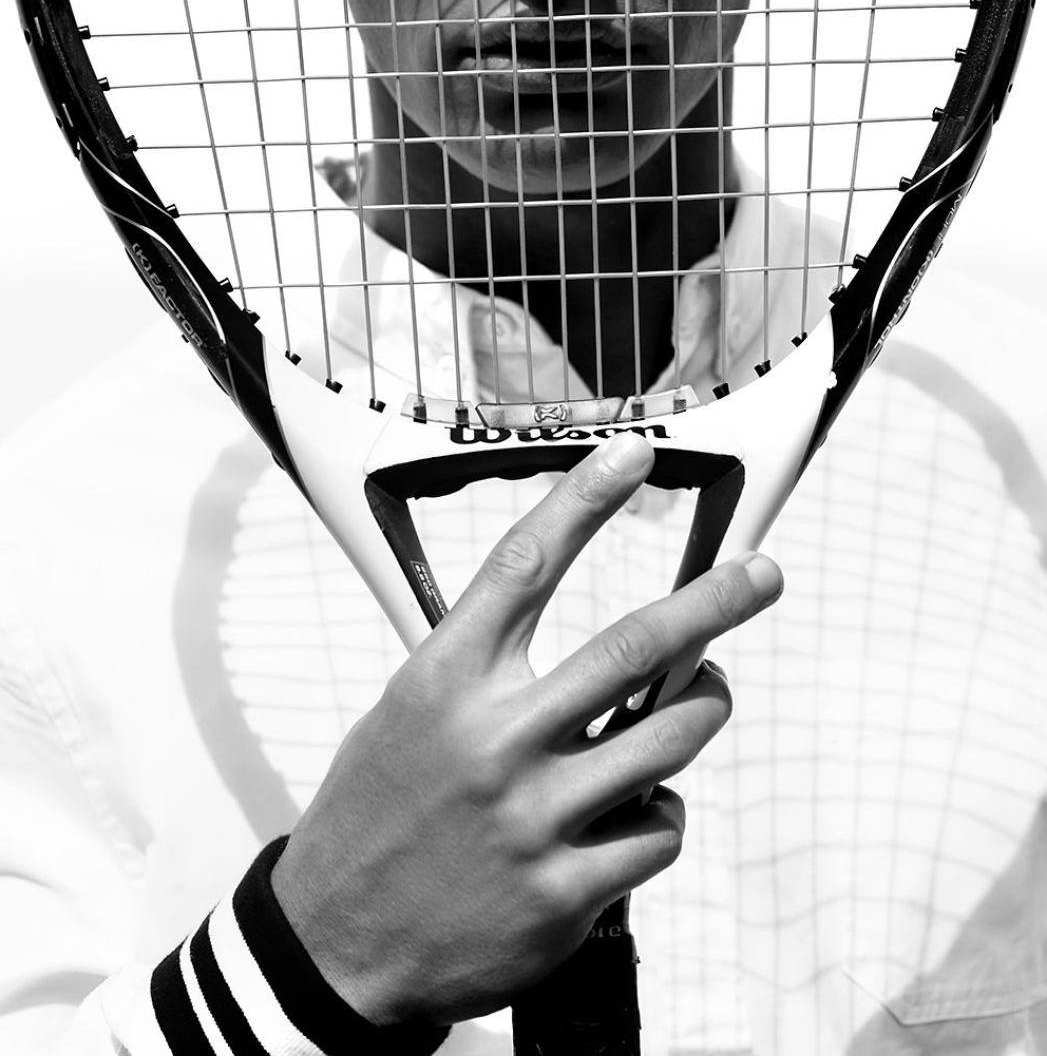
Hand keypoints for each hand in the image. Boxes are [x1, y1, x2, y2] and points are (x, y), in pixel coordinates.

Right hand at [271, 431, 782, 1027]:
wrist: (336, 944)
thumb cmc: (381, 811)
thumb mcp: (409, 714)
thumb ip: (492, 673)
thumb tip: (603, 648)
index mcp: (444, 681)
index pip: (524, 563)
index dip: (584, 498)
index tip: (634, 452)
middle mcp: (492, 740)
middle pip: (629, 647)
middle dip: (713, 601)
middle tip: (762, 574)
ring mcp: (532, 819)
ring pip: (669, 741)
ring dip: (703, 707)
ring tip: (704, 693)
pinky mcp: (564, 893)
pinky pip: (658, 832)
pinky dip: (661, 813)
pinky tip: (635, 813)